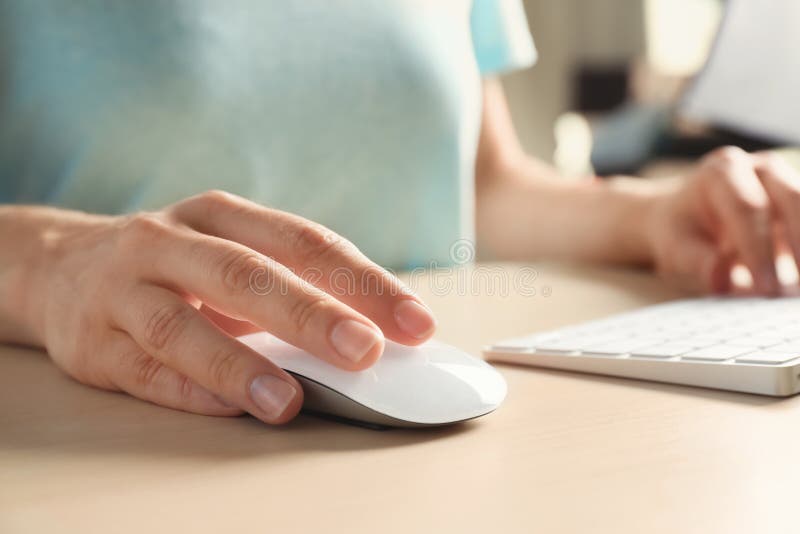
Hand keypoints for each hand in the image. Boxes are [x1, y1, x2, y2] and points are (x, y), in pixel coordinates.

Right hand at [22, 191, 435, 423]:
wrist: (61, 266)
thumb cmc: (176, 265)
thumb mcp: (229, 251)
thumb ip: (292, 284)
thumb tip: (375, 335)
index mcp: (220, 214)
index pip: (303, 241)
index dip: (363, 281)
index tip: (415, 323)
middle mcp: (168, 242)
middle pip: (244, 275)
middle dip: (309, 313)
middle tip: (365, 350)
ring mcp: (125, 290)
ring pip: (184, 327)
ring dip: (242, 366)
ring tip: (291, 400)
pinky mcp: (93, 341)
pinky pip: (144, 370)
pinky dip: (190, 391)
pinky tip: (231, 407)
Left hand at [647, 147, 799, 293]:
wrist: (688, 217)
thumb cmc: (681, 232)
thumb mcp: (675, 246)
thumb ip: (696, 262)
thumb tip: (720, 279)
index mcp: (722, 172)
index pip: (748, 208)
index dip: (760, 251)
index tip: (767, 291)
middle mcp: (761, 169)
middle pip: (793, 199)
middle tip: (797, 295)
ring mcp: (788, 181)